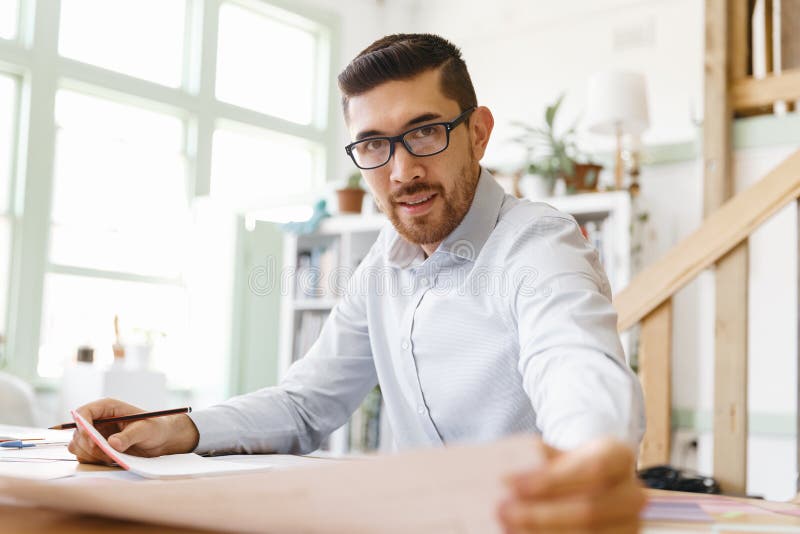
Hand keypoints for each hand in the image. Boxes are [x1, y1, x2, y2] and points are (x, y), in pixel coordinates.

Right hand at [67, 398, 199, 464]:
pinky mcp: (96, 447)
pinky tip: (110, 459)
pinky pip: (84, 455)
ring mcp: (95, 434)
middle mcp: (97, 419)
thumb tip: (112, 443)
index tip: (93, 441)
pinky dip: (93, 460)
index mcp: (107, 407)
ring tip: (112, 456)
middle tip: (107, 454)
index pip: (82, 412)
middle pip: (77, 432)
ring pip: (77, 445)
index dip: (82, 427)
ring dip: (90, 455)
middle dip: (88, 446)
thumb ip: (129, 436)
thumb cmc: (155, 428)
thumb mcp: (145, 430)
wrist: (160, 440)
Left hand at [498, 437, 645, 532]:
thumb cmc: (567, 468)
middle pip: (588, 510)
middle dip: (540, 514)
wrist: (587, 484)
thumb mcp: (556, 456)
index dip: (550, 481)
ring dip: (540, 532)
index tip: (509, 482)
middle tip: (502, 509)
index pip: (592, 468)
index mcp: (619, 457)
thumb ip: (535, 461)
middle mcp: (632, 495)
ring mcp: (629, 526)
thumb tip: (501, 476)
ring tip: (507, 523)